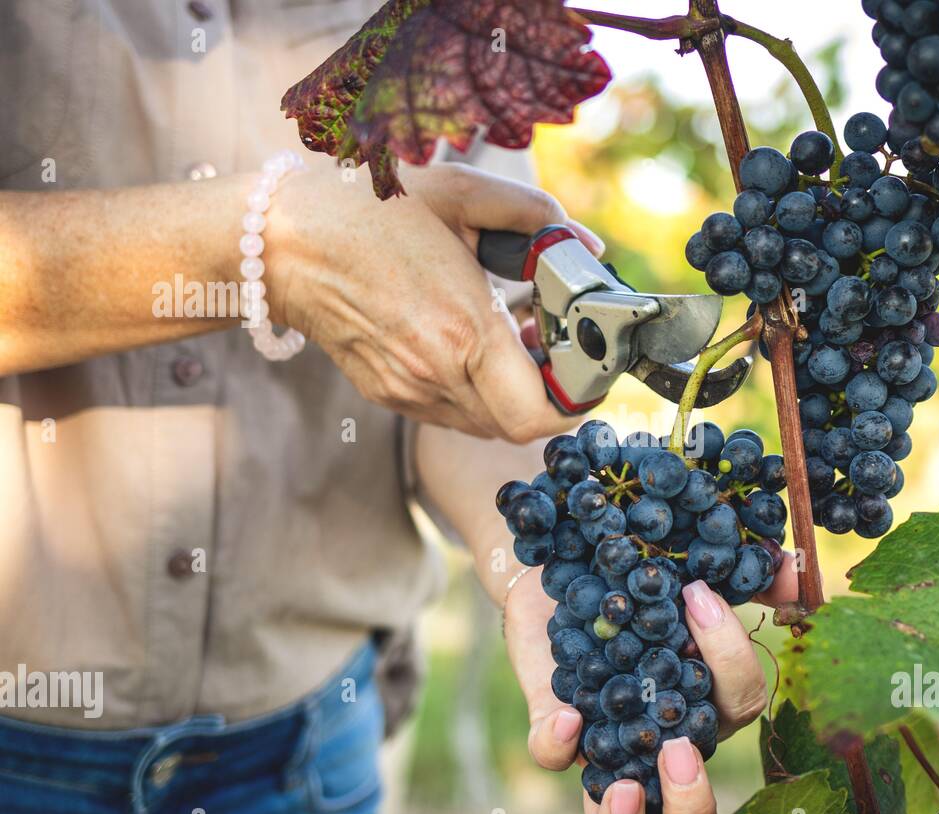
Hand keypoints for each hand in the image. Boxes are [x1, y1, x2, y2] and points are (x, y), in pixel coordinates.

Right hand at [263, 163, 602, 440]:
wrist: (282, 243)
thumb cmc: (368, 211)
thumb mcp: (461, 194)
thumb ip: (535, 216)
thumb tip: (587, 248)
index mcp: (462, 329)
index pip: (539, 414)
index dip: (575, 399)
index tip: (585, 364)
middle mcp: (435, 373)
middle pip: (520, 425)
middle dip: (550, 393)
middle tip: (553, 347)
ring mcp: (408, 391)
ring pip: (487, 424)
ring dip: (512, 392)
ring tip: (512, 339)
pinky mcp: (388, 394)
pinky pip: (453, 411)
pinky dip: (476, 390)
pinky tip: (470, 342)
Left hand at [503, 558, 797, 813]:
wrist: (565, 570)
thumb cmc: (642, 583)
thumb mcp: (691, 575)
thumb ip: (745, 576)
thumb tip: (794, 573)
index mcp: (704, 710)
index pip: (739, 708)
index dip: (730, 662)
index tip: (697, 600)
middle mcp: (658, 745)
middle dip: (692, 797)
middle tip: (679, 750)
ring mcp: (604, 747)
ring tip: (625, 790)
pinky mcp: (554, 729)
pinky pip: (553, 758)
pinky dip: (557, 745)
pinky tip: (566, 715)